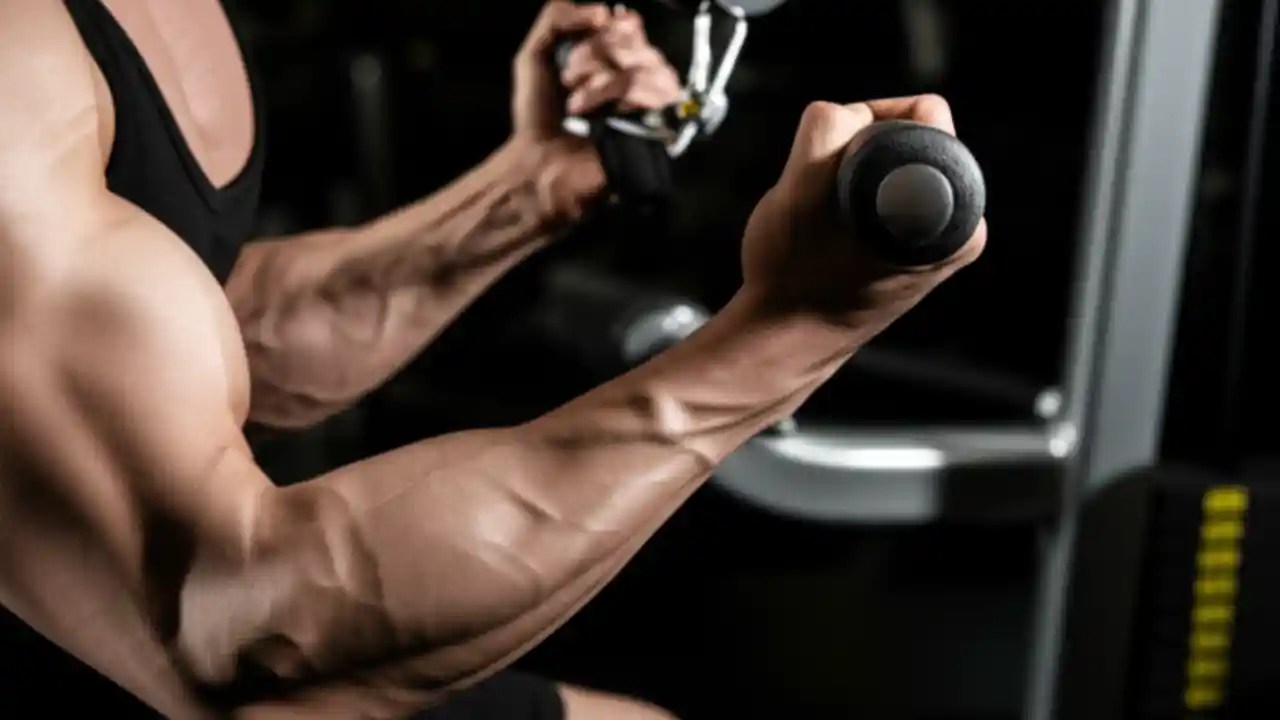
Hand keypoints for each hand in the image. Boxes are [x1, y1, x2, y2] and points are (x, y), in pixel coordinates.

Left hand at [510, 2, 682, 218]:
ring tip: (577, 106)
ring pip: (651, 66)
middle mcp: (637, 77)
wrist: (541, 164)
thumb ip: (558, 18)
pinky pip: (660, 96)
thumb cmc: (538, 116)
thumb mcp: (535, 55)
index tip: (573, 51)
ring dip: (605, 82)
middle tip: (568, 79)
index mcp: (613, 59)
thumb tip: (605, 10)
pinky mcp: (659, 129)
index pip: (630, 24)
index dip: (605, 30)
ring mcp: (651, 105)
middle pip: (639, 41)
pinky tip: (600, 117)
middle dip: (597, 54)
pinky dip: (623, 98)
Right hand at [740, 95, 986, 327]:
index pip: (922, 114)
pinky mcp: (917, 259)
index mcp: (952, 209)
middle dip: (859, 153)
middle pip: (910, 139)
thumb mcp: (799, 183)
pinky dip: (856, 205)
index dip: (863, 123)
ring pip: (892, 168)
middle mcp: (957, 227)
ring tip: (827, 220)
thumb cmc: (791, 274)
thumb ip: (829, 127)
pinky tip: (835, 235)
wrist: (788, 336)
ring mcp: (938, 245)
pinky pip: (884, 199)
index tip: (829, 161)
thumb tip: (851, 113)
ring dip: (853, 180)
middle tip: (825, 195)